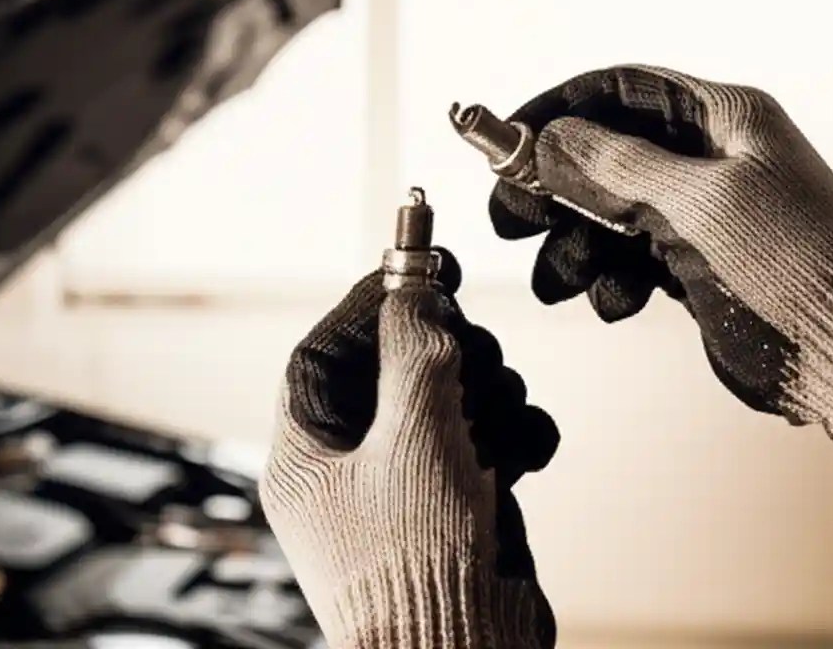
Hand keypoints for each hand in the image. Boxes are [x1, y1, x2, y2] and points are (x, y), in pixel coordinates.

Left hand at [260, 253, 557, 647]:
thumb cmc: (417, 562)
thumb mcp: (414, 439)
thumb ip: (415, 355)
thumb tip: (412, 293)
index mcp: (306, 454)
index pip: (325, 352)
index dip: (370, 307)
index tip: (414, 270)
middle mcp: (348, 468)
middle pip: (393, 370)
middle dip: (443, 354)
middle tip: (474, 350)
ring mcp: (403, 487)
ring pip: (444, 403)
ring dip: (486, 394)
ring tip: (502, 415)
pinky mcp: (453, 505)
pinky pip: (478, 445)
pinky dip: (508, 437)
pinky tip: (526, 452)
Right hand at [489, 65, 832, 464]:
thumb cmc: (790, 265)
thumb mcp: (698, 204)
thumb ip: (619, 167)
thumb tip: (552, 136)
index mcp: (724, 119)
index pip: (623, 92)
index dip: (559, 110)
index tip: (504, 140)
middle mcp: (711, 158)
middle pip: (606, 155)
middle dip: (555, 189)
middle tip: (510, 221)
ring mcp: (702, 212)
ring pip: (610, 213)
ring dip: (575, 246)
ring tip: (559, 282)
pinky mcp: (695, 262)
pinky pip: (630, 257)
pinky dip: (611, 279)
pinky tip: (617, 302)